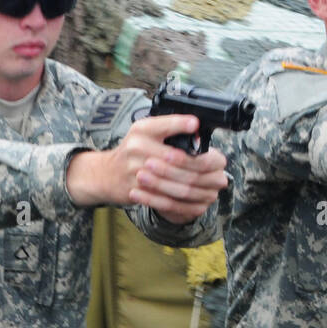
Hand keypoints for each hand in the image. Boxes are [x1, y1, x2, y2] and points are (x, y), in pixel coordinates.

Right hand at [66, 114, 229, 221]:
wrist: (105, 174)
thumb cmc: (132, 152)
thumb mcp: (146, 132)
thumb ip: (168, 129)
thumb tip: (197, 131)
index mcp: (142, 130)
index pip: (165, 124)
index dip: (182, 125)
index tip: (197, 125)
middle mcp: (137, 147)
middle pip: (176, 158)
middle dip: (202, 167)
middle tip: (221, 173)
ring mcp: (135, 170)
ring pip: (173, 181)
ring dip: (198, 187)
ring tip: (215, 189)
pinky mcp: (134, 190)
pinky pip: (164, 199)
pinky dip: (184, 203)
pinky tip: (198, 202)